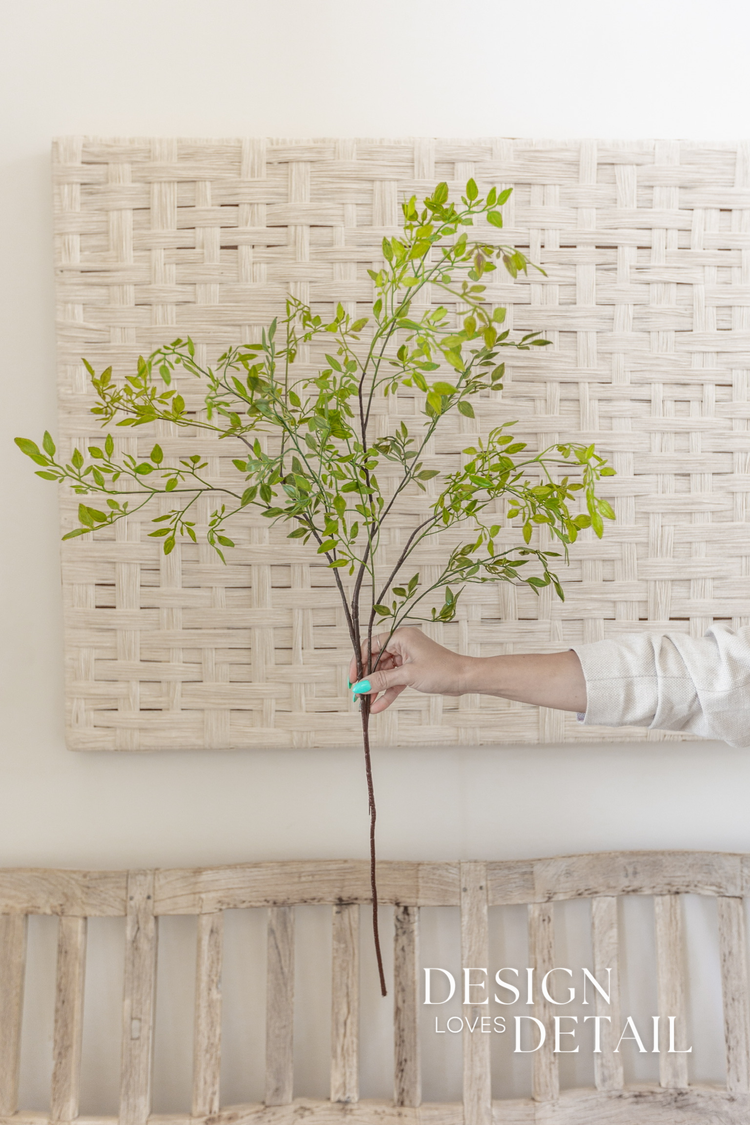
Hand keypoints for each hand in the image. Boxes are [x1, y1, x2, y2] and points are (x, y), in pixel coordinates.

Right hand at [349, 627, 470, 713]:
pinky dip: (387, 692)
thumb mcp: (408, 675)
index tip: (353, 679)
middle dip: (366, 678)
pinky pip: (395, 681)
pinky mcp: (412, 670)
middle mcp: (402, 644)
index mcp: (401, 636)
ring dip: (376, 688)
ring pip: (385, 673)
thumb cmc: (442, 670)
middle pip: (376, 660)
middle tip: (357, 694)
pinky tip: (378, 706)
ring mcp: (407, 658)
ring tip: (366, 703)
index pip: (371, 645)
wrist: (464, 679)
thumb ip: (382, 680)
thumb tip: (361, 685)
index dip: (359, 662)